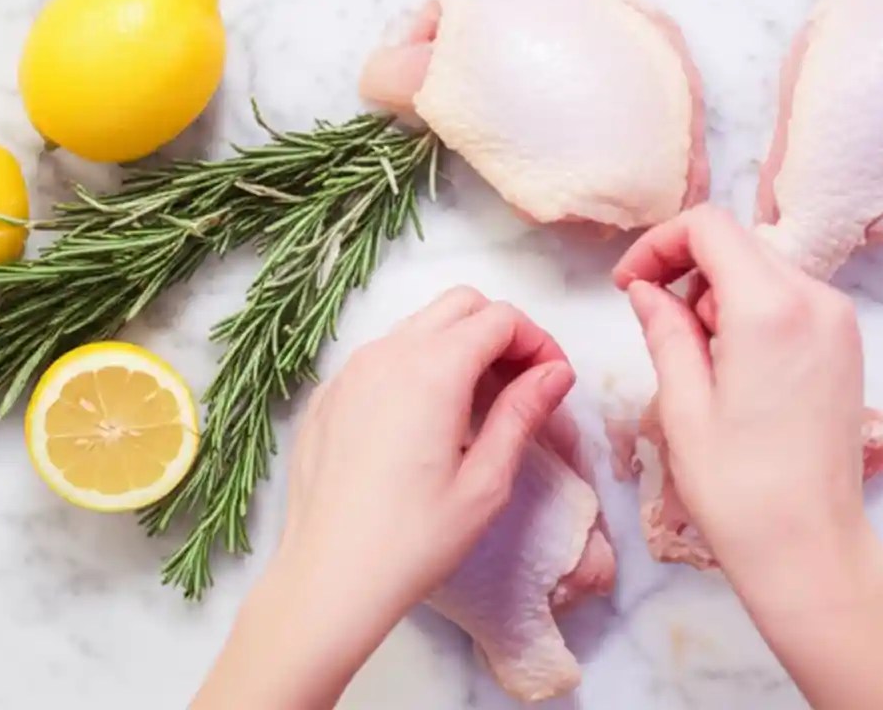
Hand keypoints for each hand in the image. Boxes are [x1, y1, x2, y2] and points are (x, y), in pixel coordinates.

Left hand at [194, 287, 574, 709]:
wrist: (328, 578)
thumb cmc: (414, 541)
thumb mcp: (486, 482)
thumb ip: (522, 413)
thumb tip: (555, 373)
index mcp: (432, 370)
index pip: (499, 318)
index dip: (538, 342)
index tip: (553, 382)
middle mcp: (386, 354)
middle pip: (458, 305)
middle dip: (500, 331)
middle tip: (522, 384)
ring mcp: (349, 372)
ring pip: (417, 326)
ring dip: (457, 345)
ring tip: (478, 404)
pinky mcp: (327, 396)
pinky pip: (381, 357)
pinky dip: (415, 366)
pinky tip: (425, 421)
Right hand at [613, 207, 882, 708]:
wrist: (810, 547)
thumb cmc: (739, 488)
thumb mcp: (683, 406)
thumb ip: (664, 330)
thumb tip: (647, 290)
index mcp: (770, 310)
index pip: (709, 227)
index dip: (658, 245)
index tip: (629, 287)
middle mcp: (816, 301)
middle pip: (738, 242)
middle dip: (685, 268)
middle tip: (652, 321)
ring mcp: (839, 322)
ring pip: (763, 270)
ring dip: (717, 293)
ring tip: (694, 358)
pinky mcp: (845, 345)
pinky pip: (789, 299)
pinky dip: (749, 312)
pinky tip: (729, 365)